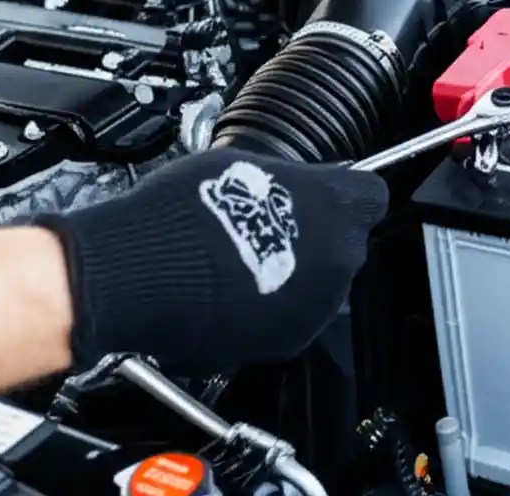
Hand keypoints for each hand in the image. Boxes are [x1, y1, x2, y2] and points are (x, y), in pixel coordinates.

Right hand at [35, 149, 387, 371]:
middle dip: (316, 240)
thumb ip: (288, 181)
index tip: (329, 197)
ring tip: (241, 266)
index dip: (347, 196)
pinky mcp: (289, 342)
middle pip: (345, 244)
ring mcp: (316, 305)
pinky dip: (270, 311)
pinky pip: (292, 320)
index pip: (371, 195)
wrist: (138, 275)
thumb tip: (293, 186)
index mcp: (333, 206)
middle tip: (269, 231)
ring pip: (321, 286)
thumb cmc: (180, 216)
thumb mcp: (242, 168)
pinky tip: (232, 296)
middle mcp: (337, 258)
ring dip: (294, 277)